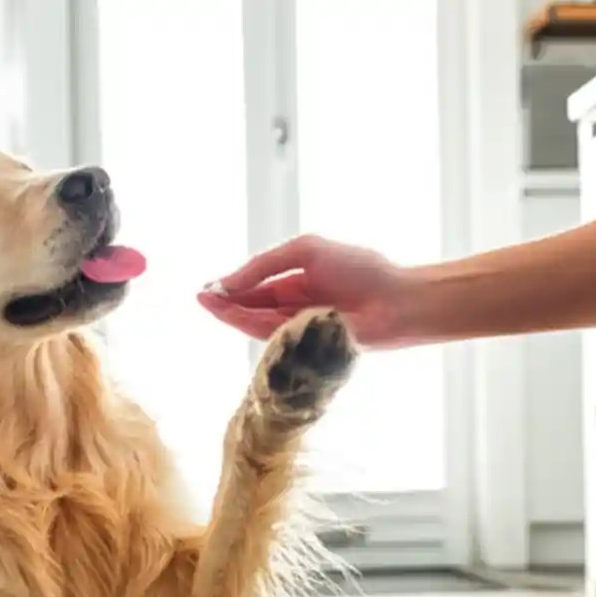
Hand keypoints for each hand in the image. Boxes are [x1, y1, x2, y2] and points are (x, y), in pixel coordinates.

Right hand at [196, 234, 404, 346]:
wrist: (395, 300)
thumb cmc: (360, 268)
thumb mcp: (305, 252)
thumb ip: (266, 264)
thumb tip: (232, 280)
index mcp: (297, 282)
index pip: (256, 288)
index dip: (231, 288)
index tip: (207, 288)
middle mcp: (295, 307)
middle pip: (252, 308)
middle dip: (225, 303)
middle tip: (200, 298)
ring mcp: (300, 327)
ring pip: (258, 324)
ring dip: (233, 315)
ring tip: (211, 305)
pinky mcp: (306, 344)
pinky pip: (273, 336)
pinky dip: (253, 326)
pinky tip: (235, 315)